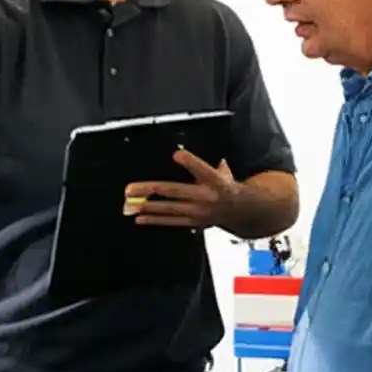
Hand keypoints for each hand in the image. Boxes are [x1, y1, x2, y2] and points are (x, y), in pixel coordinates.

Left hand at [123, 149, 239, 228]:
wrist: (242, 212)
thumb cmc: (227, 186)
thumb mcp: (223, 172)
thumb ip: (204, 164)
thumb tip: (184, 149)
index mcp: (216, 181)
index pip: (203, 170)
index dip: (191, 162)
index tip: (176, 155)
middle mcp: (206, 197)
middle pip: (174, 191)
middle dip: (150, 190)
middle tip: (130, 189)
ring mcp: (198, 212)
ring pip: (168, 208)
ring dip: (147, 206)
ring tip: (130, 204)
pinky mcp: (193, 222)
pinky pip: (171, 221)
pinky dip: (154, 220)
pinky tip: (139, 217)